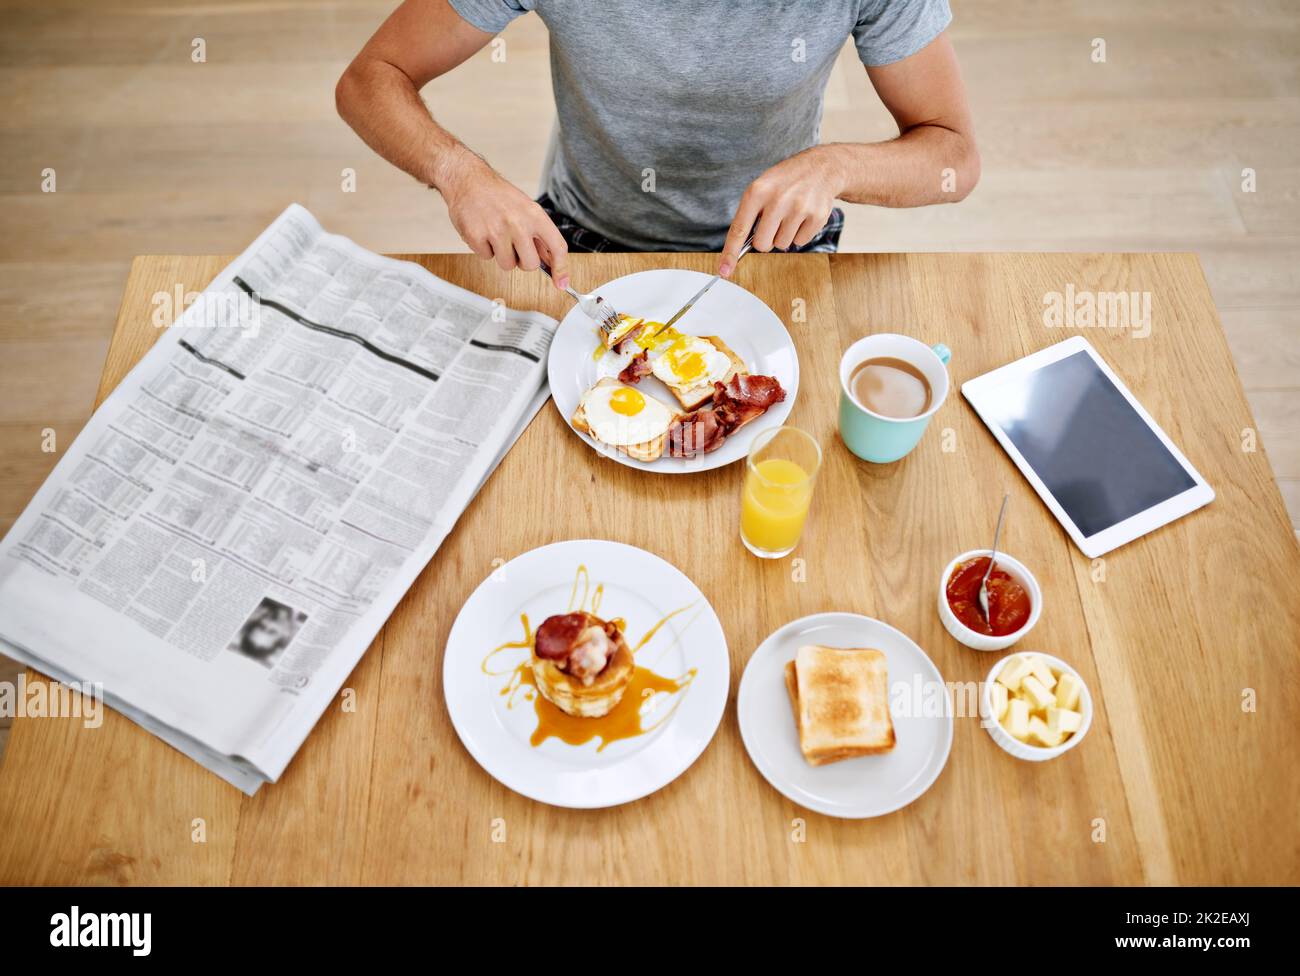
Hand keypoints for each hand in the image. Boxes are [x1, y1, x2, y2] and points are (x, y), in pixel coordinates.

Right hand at [436, 149, 569, 288]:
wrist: (468, 180)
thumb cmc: (498, 196)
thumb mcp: (526, 208)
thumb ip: (538, 234)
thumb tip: (550, 260)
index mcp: (535, 215)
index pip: (557, 247)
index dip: (561, 268)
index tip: (561, 283)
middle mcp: (518, 223)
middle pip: (530, 265)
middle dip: (522, 261)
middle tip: (513, 246)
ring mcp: (497, 230)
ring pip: (507, 265)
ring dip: (501, 255)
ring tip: (495, 235)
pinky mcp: (476, 236)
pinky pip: (486, 257)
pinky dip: (483, 248)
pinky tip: (482, 231)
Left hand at [719, 148, 841, 276]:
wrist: (822, 167)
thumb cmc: (786, 181)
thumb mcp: (762, 187)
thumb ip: (749, 215)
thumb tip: (739, 249)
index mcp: (757, 191)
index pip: (739, 229)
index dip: (730, 253)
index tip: (724, 271)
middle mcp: (777, 200)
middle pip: (761, 245)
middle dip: (765, 240)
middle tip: (773, 223)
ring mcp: (799, 208)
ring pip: (781, 245)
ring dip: (784, 235)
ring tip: (791, 213)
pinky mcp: (817, 216)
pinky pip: (800, 242)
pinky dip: (800, 233)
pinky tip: (803, 215)